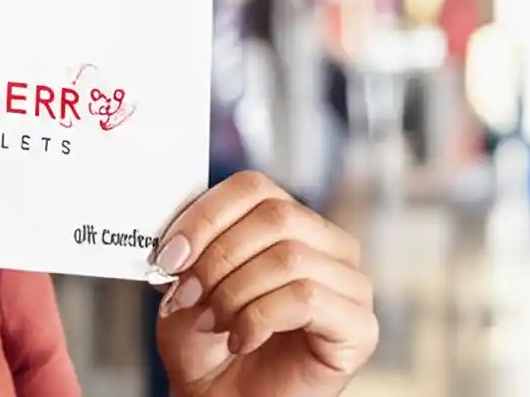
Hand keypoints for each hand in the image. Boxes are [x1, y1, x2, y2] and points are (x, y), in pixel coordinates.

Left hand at [152, 171, 377, 396]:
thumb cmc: (207, 342)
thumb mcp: (185, 281)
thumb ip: (188, 244)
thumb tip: (179, 229)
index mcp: (291, 221)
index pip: (254, 187)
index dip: (206, 216)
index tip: (169, 254)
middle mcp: (329, 245)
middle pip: (276, 216)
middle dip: (218, 257)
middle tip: (188, 294)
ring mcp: (351, 285)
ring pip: (290, 258)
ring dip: (234, 293)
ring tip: (213, 321)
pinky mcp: (360, 327)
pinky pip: (308, 299)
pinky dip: (259, 319)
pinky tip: (242, 340)